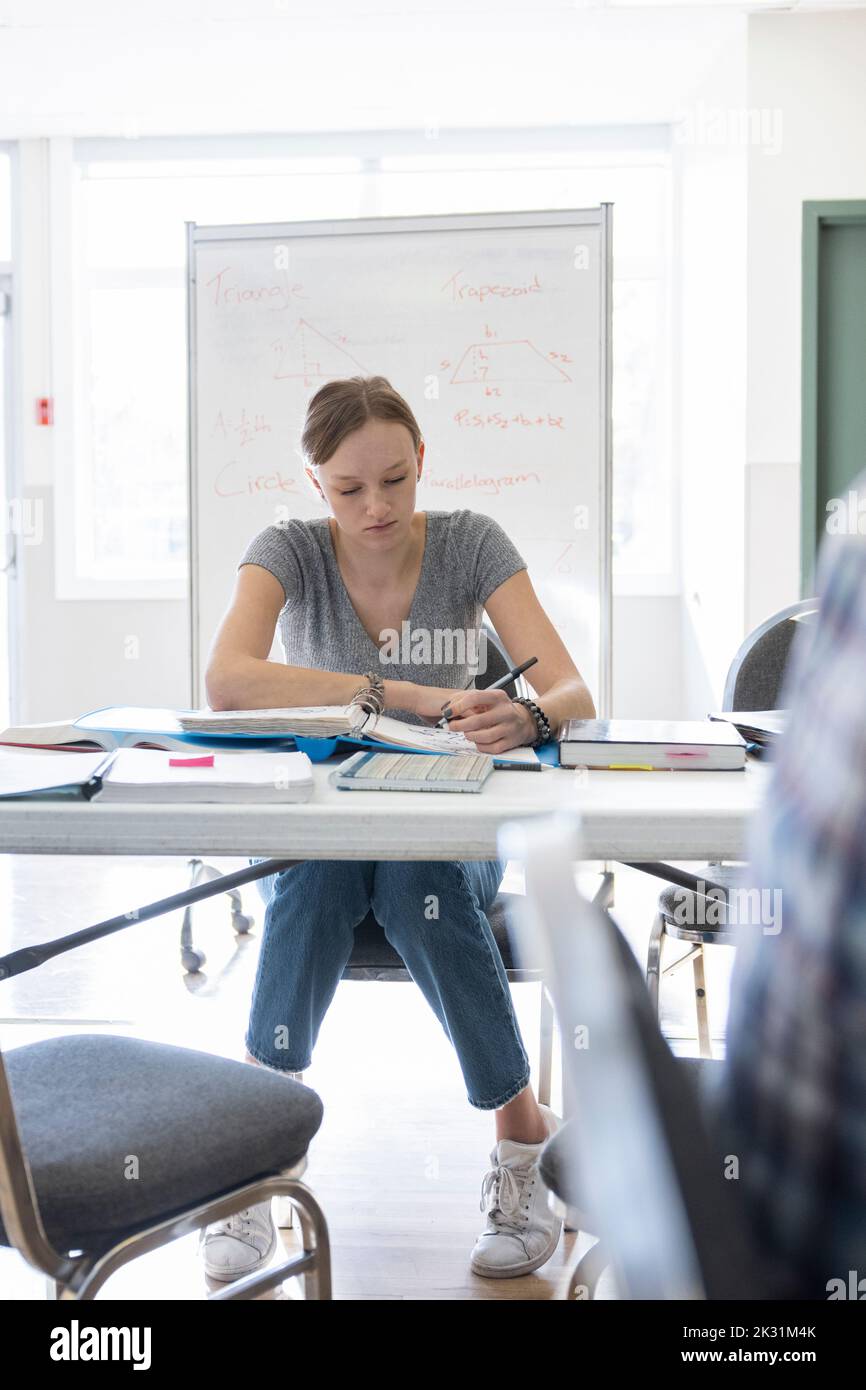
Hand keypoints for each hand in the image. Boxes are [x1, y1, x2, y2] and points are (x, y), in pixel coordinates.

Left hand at [416, 686, 536, 753]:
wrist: (524, 721)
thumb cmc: (499, 710)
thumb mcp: (488, 699)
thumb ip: (469, 700)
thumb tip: (448, 708)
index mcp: (498, 697)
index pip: (475, 698)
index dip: (458, 706)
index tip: (448, 712)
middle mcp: (506, 711)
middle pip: (478, 720)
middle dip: (460, 725)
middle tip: (452, 726)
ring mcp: (510, 728)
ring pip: (483, 736)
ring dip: (470, 736)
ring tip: (466, 733)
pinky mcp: (511, 742)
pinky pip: (490, 748)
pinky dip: (480, 746)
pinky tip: (478, 741)